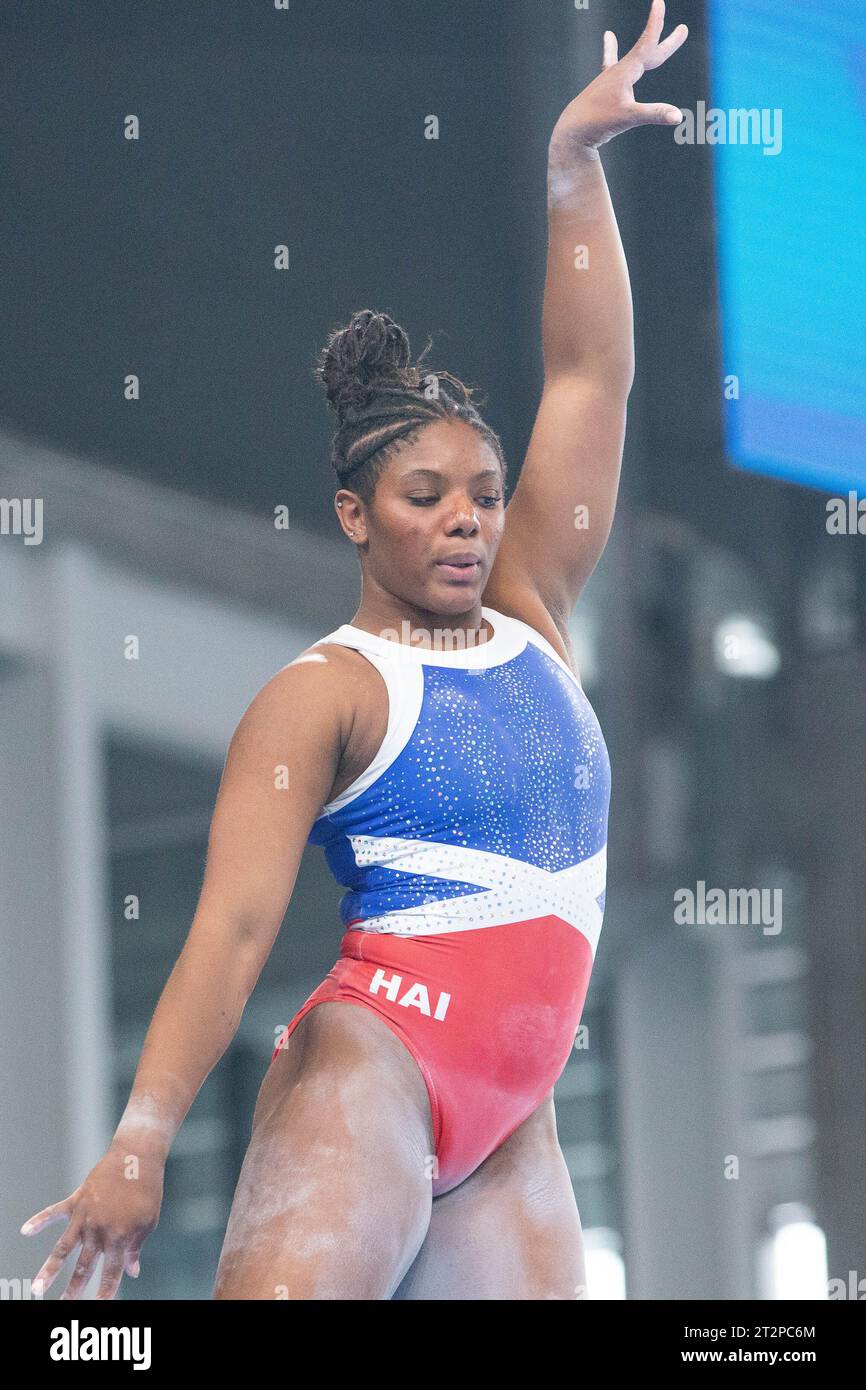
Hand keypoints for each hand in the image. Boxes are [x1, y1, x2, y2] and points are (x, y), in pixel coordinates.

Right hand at [21, 1143, 163, 1299]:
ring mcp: (85, 1216)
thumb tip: (132, 1272)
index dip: (106, 1292)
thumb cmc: (147, 1191)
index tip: (99, 1308)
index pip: (111, 1273)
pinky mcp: (77, 1200)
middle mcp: (99, 1230)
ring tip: (37, 1290)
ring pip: (63, 1248)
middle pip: (83, 1267)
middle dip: (74, 1289)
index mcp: (120, 1238)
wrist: (137, 1156)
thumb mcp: (148, 1222)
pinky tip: (25, 1231)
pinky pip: (54, 1212)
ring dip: (49, 1270)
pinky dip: (39, 1220)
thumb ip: (136, 1247)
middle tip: (64, 1306)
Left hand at [550, 0, 687, 153]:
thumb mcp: (629, 117)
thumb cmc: (598, 121)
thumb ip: (654, 114)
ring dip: (646, 46)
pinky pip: (611, 62)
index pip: (646, 44)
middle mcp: (619, 71)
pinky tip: (608, 36)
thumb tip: (678, 116)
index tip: (658, 2)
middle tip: (683, 29)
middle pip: (648, 53)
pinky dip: (611, 49)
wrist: (571, 131)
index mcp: (626, 72)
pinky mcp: (604, 87)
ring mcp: (610, 78)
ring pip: (633, 57)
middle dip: (667, 43)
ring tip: (654, 28)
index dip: (655, 24)